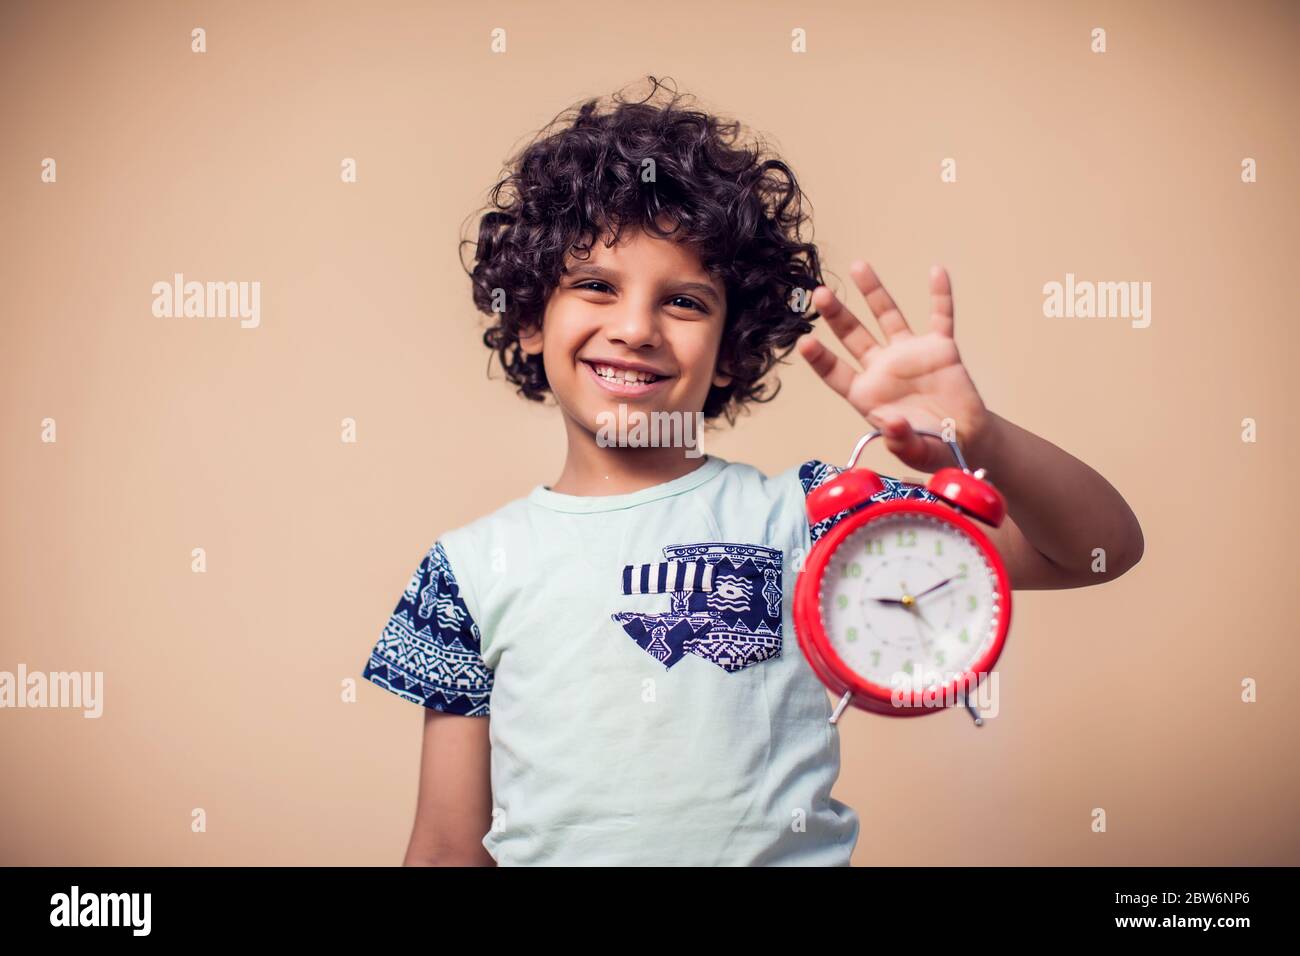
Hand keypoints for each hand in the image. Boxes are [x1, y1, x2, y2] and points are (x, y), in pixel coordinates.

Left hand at [797, 261, 990, 472]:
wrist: (964, 441)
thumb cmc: (931, 448)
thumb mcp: (916, 453)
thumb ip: (902, 441)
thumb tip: (892, 424)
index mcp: (867, 396)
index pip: (836, 374)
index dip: (821, 359)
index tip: (805, 342)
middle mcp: (883, 369)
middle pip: (854, 336)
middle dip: (837, 315)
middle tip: (819, 294)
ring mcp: (910, 355)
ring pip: (888, 317)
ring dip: (874, 292)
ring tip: (858, 267)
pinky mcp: (940, 348)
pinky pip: (941, 317)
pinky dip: (941, 295)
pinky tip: (937, 272)